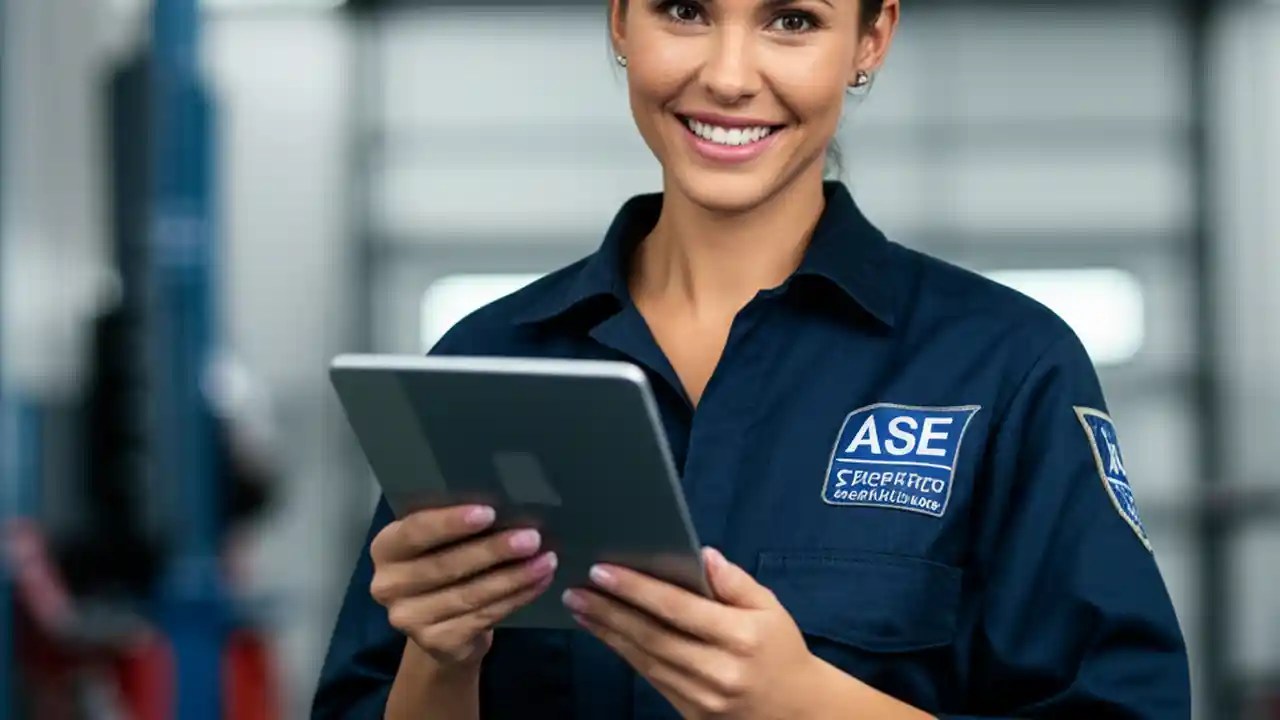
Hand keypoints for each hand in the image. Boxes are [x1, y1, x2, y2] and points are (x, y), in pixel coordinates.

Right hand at [369, 505, 556, 667]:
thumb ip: (457, 526)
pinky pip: (483, 616)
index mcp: (386, 548)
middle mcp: (387, 585)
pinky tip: (539, 583)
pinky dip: (516, 598)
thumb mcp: (439, 543)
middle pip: (446, 565)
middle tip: (532, 538)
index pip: (414, 532)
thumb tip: (508, 503)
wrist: (443, 627)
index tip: (489, 512)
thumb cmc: (445, 567)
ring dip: (514, 576)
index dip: (450, 523)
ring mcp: (409, 619)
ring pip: (469, 594)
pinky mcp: (435, 642)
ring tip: (546, 560)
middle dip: (493, 550)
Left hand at [562, 547, 818, 718]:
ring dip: (607, 633)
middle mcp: (718, 670)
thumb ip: (735, 582)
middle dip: (609, 611)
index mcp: (741, 637)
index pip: (677, 608)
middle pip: (652, 636)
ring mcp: (702, 697)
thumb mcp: (770, 608)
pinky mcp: (691, 714)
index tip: (602, 570)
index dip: (636, 589)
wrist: (797, 712)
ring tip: (581, 608)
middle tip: (576, 590)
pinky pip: (650, 679)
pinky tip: (606, 634)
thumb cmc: (780, 651)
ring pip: (644, 660)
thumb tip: (702, 555)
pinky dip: (625, 653)